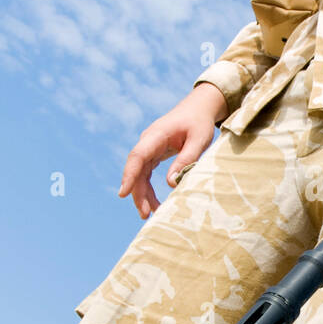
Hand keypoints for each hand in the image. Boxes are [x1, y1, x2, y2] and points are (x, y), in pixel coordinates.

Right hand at [118, 82, 227, 218]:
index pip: (138, 156)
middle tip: (144, 214)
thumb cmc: (199, 122)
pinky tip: (153, 204)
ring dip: (142, 194)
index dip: (129, 175)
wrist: (198, 108)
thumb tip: (170, 184)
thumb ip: (186, 159)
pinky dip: (148, 189)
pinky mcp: (153, 154)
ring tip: (149, 215)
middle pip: (136, 169)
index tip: (123, 193)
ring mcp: (149, 148)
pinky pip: (145, 173)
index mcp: (156, 135)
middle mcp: (148, 142)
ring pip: (139, 174)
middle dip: (137, 192)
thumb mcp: (199, 140)